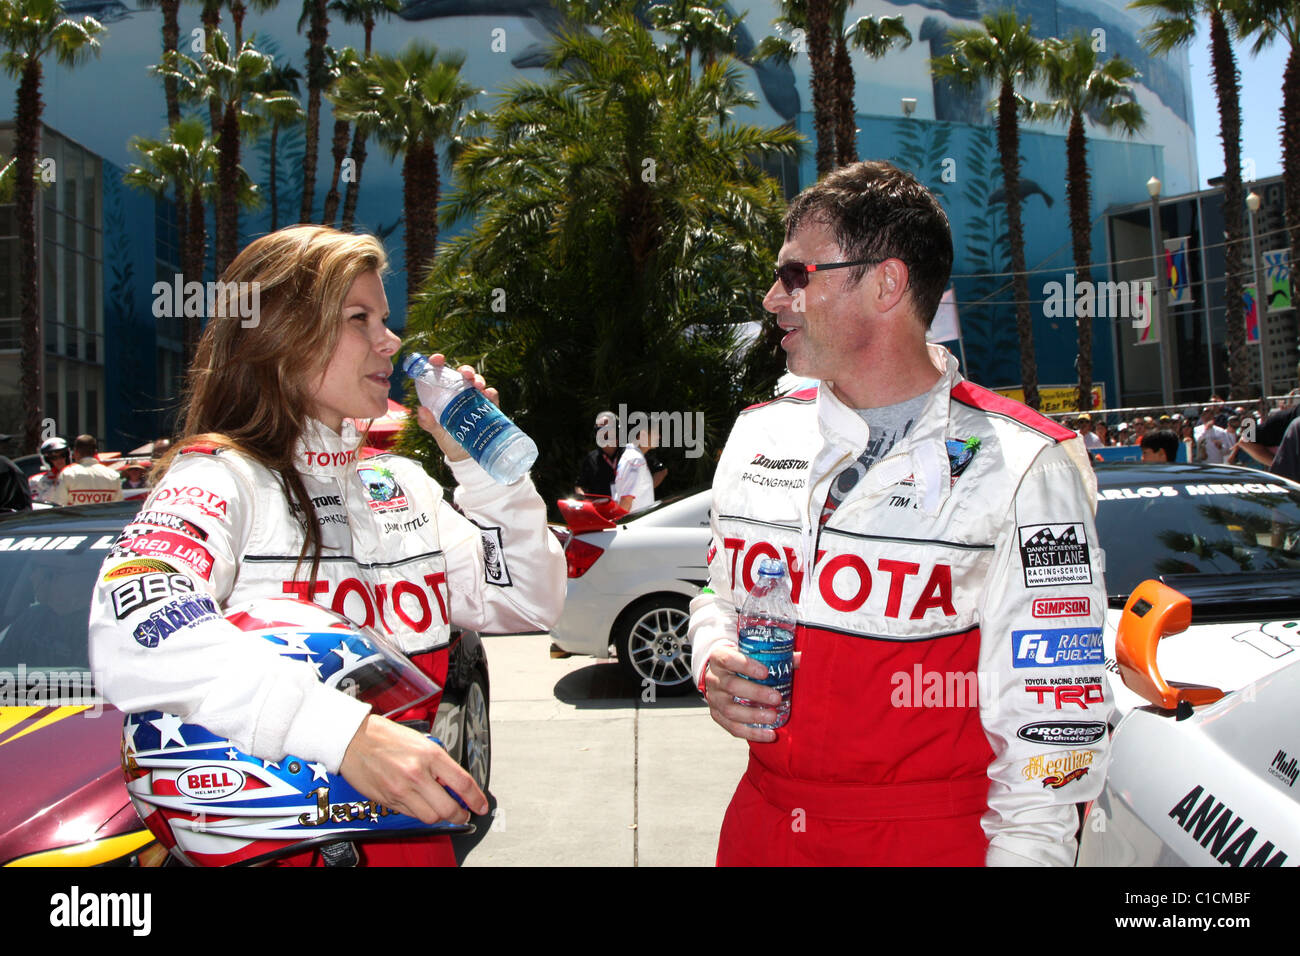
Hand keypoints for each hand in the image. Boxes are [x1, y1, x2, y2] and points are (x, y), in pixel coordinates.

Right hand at [339, 714, 487, 822]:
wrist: (353, 739)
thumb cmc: (385, 736)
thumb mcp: (421, 742)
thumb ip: (438, 763)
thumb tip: (453, 782)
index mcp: (430, 755)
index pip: (462, 783)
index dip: (476, 798)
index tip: (481, 805)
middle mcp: (417, 774)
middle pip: (448, 808)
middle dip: (460, 815)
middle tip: (463, 813)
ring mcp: (401, 789)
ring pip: (430, 817)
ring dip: (439, 817)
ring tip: (441, 809)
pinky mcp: (388, 800)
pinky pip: (411, 815)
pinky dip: (420, 813)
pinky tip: (421, 804)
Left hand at [413, 353, 500, 462]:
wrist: (466, 457)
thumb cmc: (448, 440)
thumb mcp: (437, 432)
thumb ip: (428, 423)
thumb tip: (421, 410)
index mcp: (443, 395)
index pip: (440, 374)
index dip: (438, 363)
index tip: (438, 358)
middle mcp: (459, 394)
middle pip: (462, 375)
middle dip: (466, 370)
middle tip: (466, 374)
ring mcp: (474, 400)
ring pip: (478, 383)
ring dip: (479, 380)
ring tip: (478, 385)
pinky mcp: (488, 408)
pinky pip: (491, 397)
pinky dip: (491, 393)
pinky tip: (489, 395)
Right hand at [701, 646, 800, 743]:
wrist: (720, 674)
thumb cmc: (740, 662)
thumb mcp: (751, 654)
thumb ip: (775, 655)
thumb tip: (802, 658)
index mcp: (719, 657)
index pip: (728, 659)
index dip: (746, 665)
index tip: (766, 672)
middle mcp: (714, 678)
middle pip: (731, 686)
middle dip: (756, 693)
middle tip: (776, 698)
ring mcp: (713, 699)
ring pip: (730, 710)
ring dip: (754, 715)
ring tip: (773, 717)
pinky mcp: (717, 715)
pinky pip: (733, 728)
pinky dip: (752, 733)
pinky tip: (769, 734)